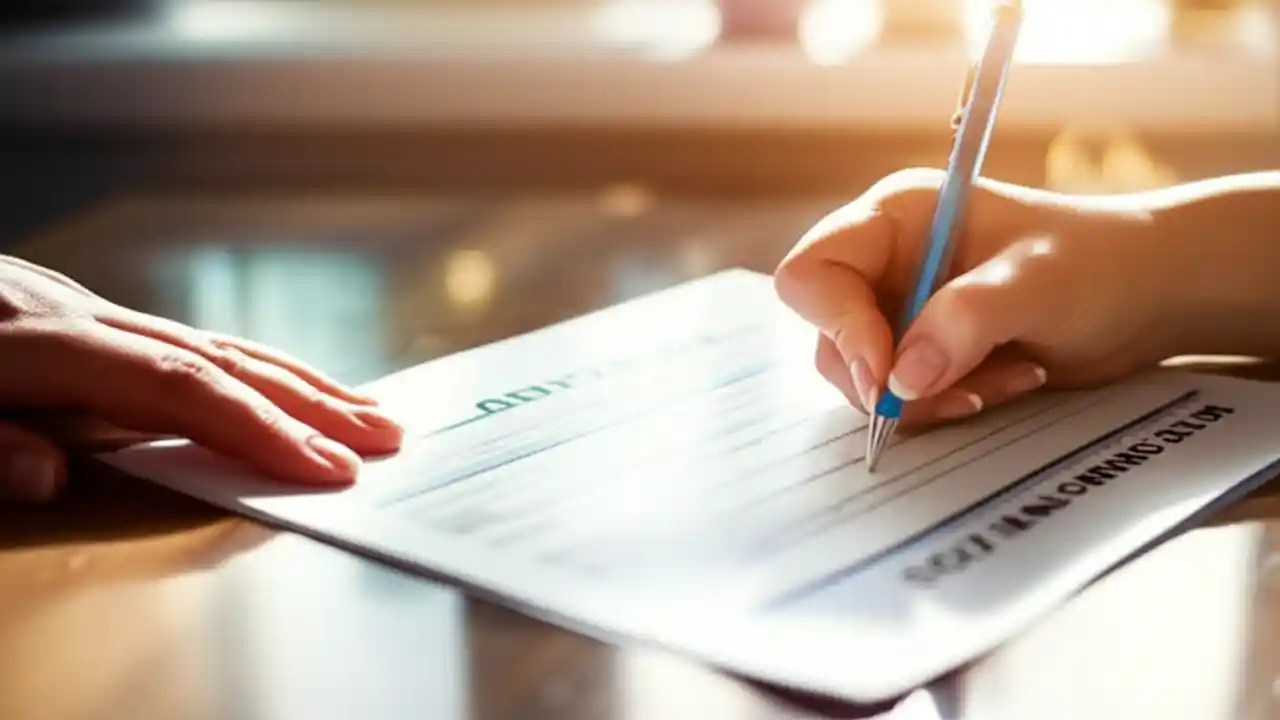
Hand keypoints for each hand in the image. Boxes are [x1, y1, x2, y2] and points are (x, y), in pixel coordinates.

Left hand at [0, 255, 402, 502]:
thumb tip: (51, 476)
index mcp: (38, 344)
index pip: (179, 390)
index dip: (258, 427)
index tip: (323, 467)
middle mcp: (76, 320)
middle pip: (218, 361)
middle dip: (311, 403)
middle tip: (386, 439)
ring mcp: (82, 311)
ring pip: (213, 345)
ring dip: (299, 381)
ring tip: (368, 410)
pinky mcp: (79, 316)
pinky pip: (188, 342)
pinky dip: (250, 367)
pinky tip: (281, 383)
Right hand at [774, 168, 1177, 425]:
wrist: (1147, 295)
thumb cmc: (1099, 264)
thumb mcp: (1036, 283)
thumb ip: (964, 321)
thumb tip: (899, 378)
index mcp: (893, 219)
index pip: (813, 272)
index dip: (838, 324)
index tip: (886, 371)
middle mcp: (884, 263)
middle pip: (830, 336)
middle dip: (890, 375)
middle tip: (957, 392)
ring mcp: (899, 309)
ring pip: (863, 376)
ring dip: (926, 396)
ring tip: (1000, 382)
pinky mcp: (921, 350)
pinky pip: (900, 395)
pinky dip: (946, 403)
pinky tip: (1006, 383)